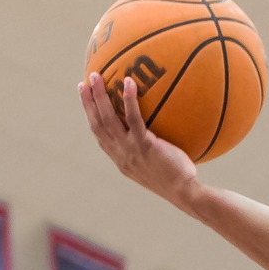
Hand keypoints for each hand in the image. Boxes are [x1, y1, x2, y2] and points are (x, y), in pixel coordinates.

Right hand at [79, 73, 199, 203]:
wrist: (184, 192)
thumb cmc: (177, 179)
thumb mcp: (157, 163)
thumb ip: (150, 148)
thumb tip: (158, 130)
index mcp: (120, 159)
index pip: (100, 135)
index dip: (91, 117)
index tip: (86, 100)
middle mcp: (120, 155)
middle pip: (97, 125)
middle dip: (88, 103)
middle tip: (84, 83)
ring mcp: (130, 150)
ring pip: (108, 119)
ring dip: (99, 96)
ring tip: (96, 76)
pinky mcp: (144, 145)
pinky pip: (134, 119)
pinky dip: (129, 100)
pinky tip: (129, 82)